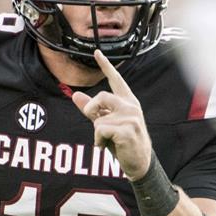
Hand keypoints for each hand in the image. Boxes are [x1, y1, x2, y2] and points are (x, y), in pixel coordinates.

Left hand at [71, 50, 152, 178]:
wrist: (139, 163)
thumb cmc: (123, 143)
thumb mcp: (106, 124)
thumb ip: (92, 110)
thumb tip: (75, 96)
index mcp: (127, 101)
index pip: (115, 80)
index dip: (105, 65)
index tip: (96, 52)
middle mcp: (131, 106)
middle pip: (101, 96)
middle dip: (92, 110)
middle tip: (95, 124)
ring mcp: (131, 117)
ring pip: (99, 118)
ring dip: (97, 132)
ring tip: (105, 141)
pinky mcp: (127, 130)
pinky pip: (100, 130)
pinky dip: (98, 141)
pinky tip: (106, 147)